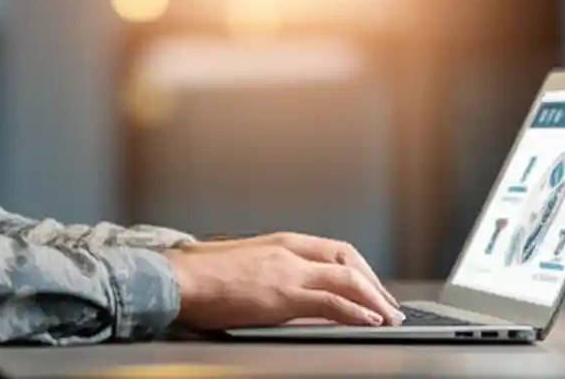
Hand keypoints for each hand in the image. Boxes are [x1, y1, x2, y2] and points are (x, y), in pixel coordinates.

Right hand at [163, 233, 401, 329]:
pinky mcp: (283, 295)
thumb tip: (281, 289)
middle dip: (374, 282)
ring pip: (349, 279)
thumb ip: (268, 271)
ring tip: (388, 317)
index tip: (371, 286)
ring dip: (375, 299)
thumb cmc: (197, 275)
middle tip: (388, 305)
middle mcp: (289, 251)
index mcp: (280, 242)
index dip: (360, 268)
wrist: (176, 278)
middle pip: (349, 259)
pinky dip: (358, 311)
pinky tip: (369, 321)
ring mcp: (288, 272)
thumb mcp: (242, 264)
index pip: (334, 248)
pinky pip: (334, 302)